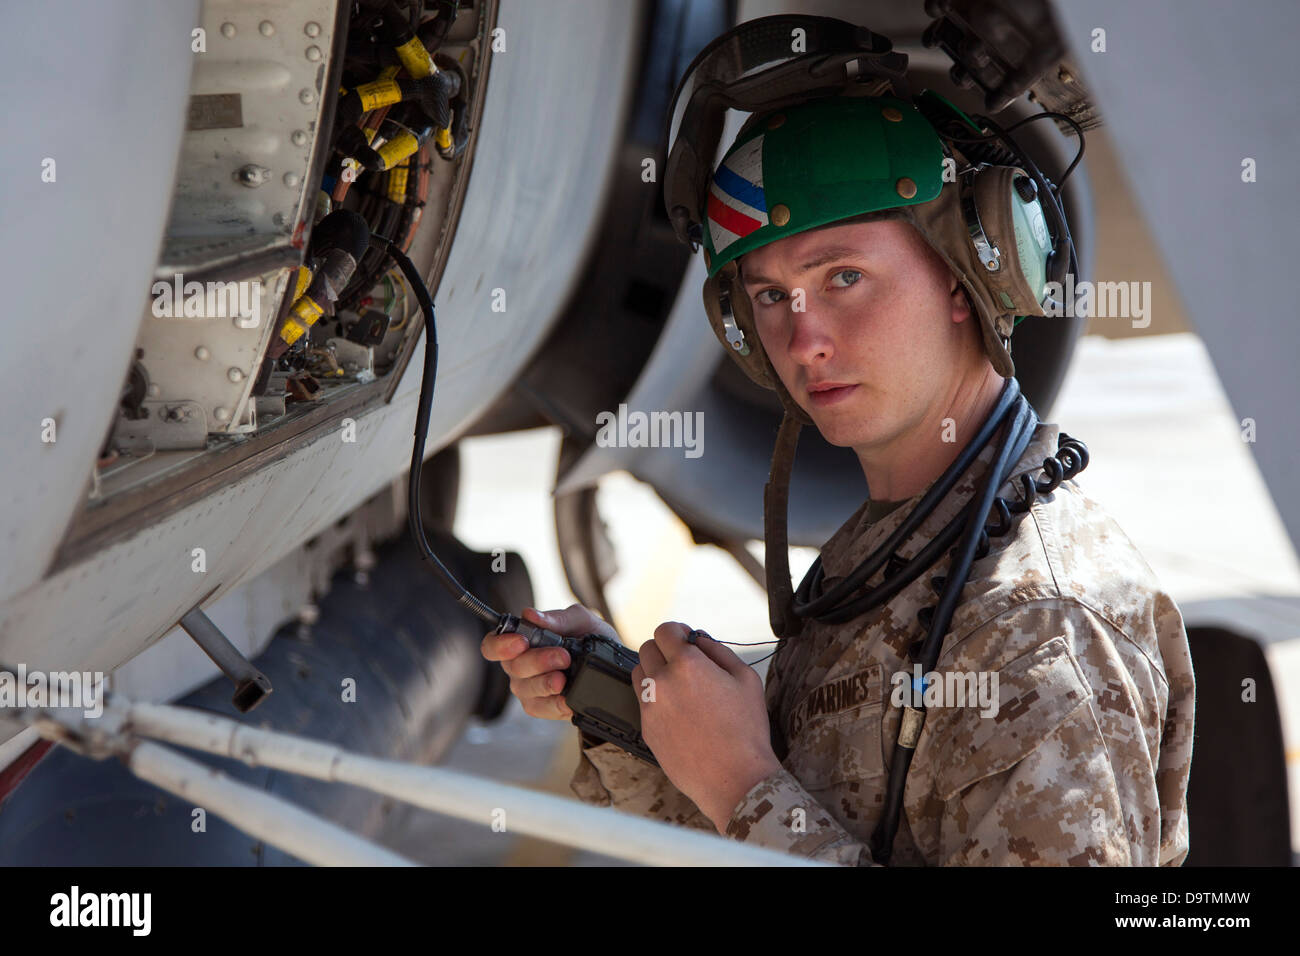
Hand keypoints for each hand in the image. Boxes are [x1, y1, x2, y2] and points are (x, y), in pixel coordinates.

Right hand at [480, 603, 615, 720]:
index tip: (522, 641)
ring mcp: (529, 688)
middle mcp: (519, 666)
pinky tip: (567, 700)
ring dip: (544, 683)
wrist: (614, 666)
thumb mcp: (582, 621)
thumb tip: (531, 615)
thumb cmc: (591, 639)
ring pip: (525, 689)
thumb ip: (558, 618)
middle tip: (563, 656)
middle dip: (538, 661)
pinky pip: (540, 709)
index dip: (500, 645)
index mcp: (521, 641)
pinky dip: (554, 705)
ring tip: (563, 679)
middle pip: (512, 667)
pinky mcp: (542, 707)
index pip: (492, 645)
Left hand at [632, 622, 781, 832]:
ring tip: (677, 684)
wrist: (734, 778)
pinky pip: (642, 701)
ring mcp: (650, 707)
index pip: (664, 630)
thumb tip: (699, 639)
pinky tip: (677, 710)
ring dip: (654, 670)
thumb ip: (718, 650)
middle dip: (664, 649)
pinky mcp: (646, 729)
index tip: (685, 639)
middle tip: (683, 661)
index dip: (677, 631)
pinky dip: (654, 697)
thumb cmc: (746, 729)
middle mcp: (662, 682)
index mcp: (687, 664)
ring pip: (639, 673)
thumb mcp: (746, 678)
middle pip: (646, 648)